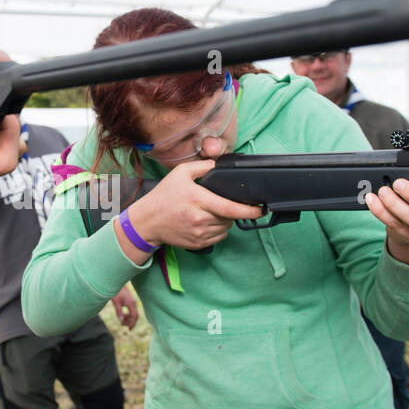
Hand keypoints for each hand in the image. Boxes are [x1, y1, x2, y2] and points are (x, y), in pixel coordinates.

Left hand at [111, 286, 139, 328]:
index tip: (129, 329)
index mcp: (131, 304)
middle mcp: (134, 303)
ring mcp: (133, 302)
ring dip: (129, 318)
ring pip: (134, 313)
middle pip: (136, 316)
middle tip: (122, 325)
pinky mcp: (131, 301)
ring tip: (121, 320)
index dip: (132, 323)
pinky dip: (128, 315)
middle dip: (130, 322)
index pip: (135, 316)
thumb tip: (121, 321)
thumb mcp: (116, 302)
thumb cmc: (116, 292)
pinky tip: (123, 315)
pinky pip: (132, 310)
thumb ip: (119, 312)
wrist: (116, 282)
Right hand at [125, 159, 264, 253]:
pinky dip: (219, 229)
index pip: (229, 208)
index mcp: (197, 199)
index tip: (261, 209)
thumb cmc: (163, 197)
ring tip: (211, 211)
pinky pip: (219, 237)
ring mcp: (199, 234)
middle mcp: (199, 219)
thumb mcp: (180, 173)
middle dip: (233, 210)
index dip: (249, 210)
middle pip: (230, 218)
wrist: (147, 222)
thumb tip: (220, 164)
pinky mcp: (198, 244)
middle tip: (221, 202)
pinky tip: (207, 221)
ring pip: (226, 228)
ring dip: (226, 220)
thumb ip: (203, 166)